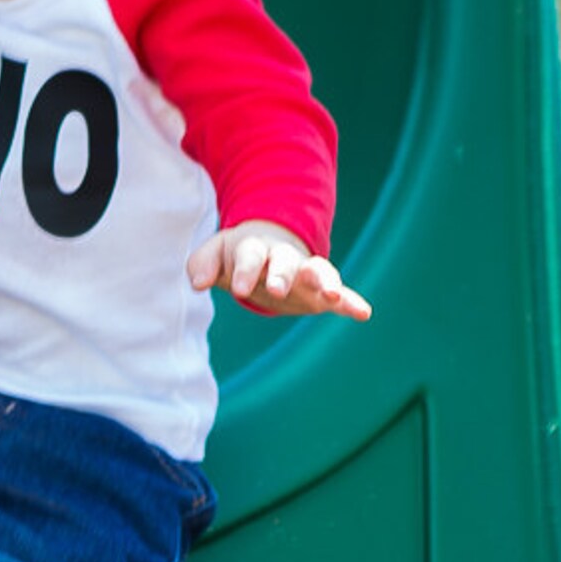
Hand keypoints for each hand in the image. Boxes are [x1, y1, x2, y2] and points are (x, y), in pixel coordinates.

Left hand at [187, 221, 371, 318]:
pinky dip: (351, 302)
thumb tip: (196, 282)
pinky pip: (340, 295)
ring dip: (325, 281)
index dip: (246, 270)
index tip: (239, 289)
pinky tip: (364, 313)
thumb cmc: (238, 255)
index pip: (251, 255)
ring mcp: (305, 273)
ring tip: (333, 295)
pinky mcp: (320, 292)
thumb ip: (203, 264)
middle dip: (282, 274)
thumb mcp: (216, 254)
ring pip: (319, 272)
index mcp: (255, 248)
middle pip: (285, 262)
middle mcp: (283, 258)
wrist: (267, 249)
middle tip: (276, 289)